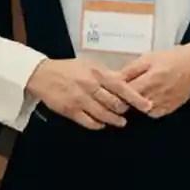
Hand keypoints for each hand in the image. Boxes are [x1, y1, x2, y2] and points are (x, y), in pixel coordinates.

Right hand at [26, 58, 152, 130]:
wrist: (43, 75)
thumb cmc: (69, 69)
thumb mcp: (90, 65)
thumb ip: (107, 74)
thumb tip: (126, 80)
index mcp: (97, 74)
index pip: (121, 87)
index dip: (136, 98)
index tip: (147, 106)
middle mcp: (90, 86)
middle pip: (114, 103)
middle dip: (124, 110)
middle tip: (128, 112)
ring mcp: (80, 100)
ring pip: (103, 114)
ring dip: (114, 120)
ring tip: (120, 122)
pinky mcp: (71, 111)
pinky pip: (89, 122)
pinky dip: (98, 124)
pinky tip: (102, 123)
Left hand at [120, 43, 189, 118]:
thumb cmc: (170, 59)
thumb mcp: (148, 58)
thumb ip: (131, 70)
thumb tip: (115, 78)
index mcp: (149, 80)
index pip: (126, 92)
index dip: (117, 91)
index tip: (112, 89)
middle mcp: (156, 95)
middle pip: (132, 104)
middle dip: (125, 100)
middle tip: (123, 93)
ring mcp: (162, 104)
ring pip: (141, 111)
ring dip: (136, 106)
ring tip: (136, 95)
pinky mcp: (168, 109)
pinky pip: (152, 114)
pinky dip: (147, 109)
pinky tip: (147, 100)